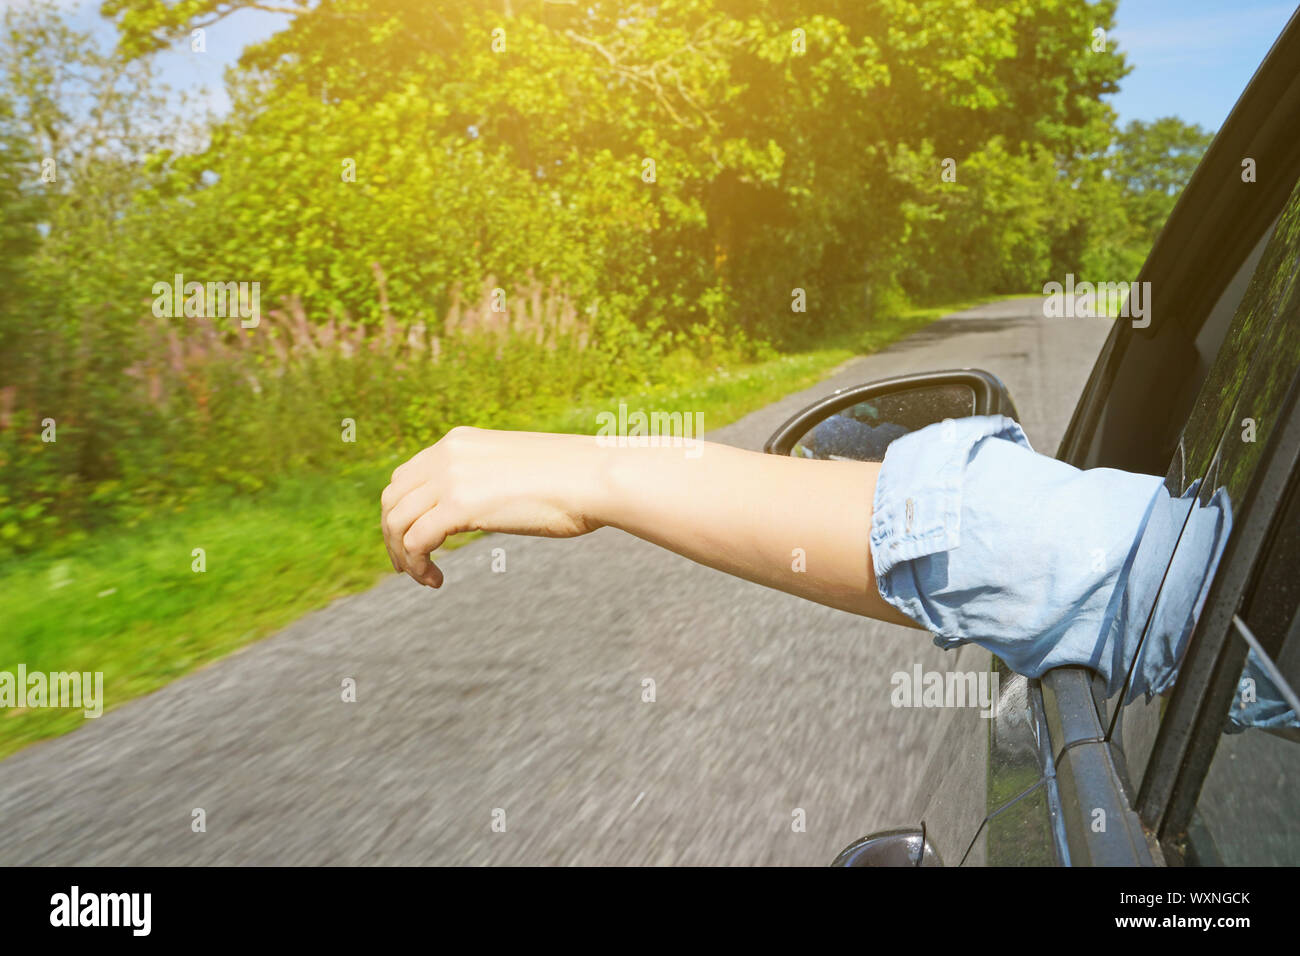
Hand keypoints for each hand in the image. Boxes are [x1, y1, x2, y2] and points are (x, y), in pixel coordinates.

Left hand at [380, 426, 606, 587]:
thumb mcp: (518, 469)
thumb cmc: (572, 480)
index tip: (414, 541)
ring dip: (402, 556)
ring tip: (423, 577)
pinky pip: (415, 542)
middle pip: (392, 499)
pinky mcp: (459, 506)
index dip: (402, 513)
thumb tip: (487, 504)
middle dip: (393, 536)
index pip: (406, 477)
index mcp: (460, 442)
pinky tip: (436, 581)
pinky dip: (417, 566)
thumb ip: (491, 480)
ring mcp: (450, 478)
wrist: (594, 477)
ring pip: (396, 523)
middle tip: (409, 566)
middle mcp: (447, 454)